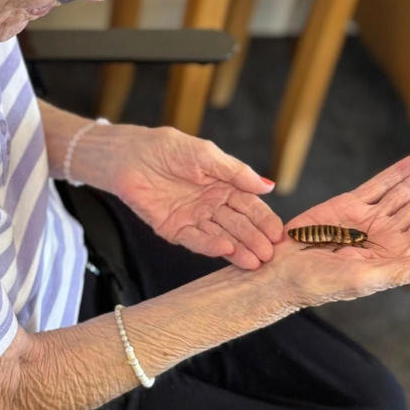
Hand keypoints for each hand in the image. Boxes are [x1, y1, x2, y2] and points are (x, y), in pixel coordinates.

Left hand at [109, 126, 283, 267]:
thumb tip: (269, 186)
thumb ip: (236, 172)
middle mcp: (211, 205)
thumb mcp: (207, 155)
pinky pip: (194, 240)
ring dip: (238, 249)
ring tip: (254, 261)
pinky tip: (226, 249)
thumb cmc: (168, 148)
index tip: (279, 234)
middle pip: (238, 225)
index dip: (264, 220)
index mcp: (224, 186)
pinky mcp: (173, 229)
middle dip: (255, 239)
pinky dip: (210, 245)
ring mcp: (193, 219)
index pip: (250, 206)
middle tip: (270, 254)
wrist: (129, 155)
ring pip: (220, 236)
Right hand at [264, 147, 409, 308]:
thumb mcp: (361, 280)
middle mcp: (388, 236)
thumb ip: (402, 271)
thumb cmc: (316, 284)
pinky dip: (400, 172)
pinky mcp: (347, 206)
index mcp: (396, 256)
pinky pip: (380, 185)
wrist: (277, 272)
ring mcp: (369, 219)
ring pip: (408, 192)